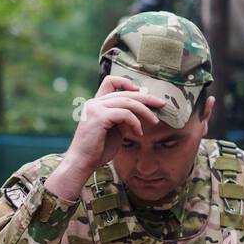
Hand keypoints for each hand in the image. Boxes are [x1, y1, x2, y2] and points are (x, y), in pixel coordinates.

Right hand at [46, 76, 165, 200]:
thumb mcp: (114, 130)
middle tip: (161, 104)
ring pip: (127, 101)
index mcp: (96, 104)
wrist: (82, 163)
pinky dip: (135, 123)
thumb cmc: (97, 150)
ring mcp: (95, 108)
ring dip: (145, 111)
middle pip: (125, 92)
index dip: (127, 82)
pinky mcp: (99, 117)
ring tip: (154, 121)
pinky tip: (139, 133)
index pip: (110, 81)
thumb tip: (139, 113)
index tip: (141, 91)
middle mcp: (94, 102)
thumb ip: (123, 119)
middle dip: (146, 98)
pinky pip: (125, 114)